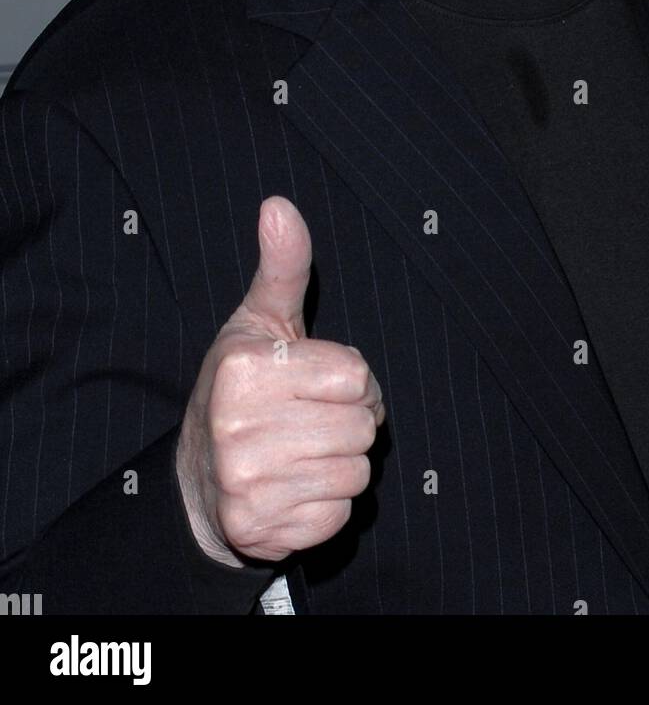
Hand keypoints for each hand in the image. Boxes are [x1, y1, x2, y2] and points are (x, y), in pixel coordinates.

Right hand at [175, 195, 384, 565]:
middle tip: (314, 419)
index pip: (357, 376)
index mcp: (245, 368)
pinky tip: (294, 487)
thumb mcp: (259, 321)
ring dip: (340, 463)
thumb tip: (279, 205)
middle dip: (351, 422)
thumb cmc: (243, 387)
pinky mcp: (261, 531)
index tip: (322, 384)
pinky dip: (326, 504)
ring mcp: (247, 485)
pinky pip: (339, 516)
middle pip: (362, 427)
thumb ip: (282, 265)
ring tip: (302, 451)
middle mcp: (238, 428)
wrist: (198, 478)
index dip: (353, 381)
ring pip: (356, 473)